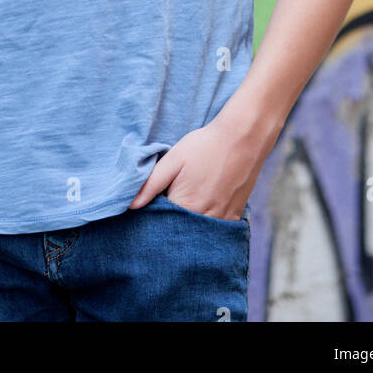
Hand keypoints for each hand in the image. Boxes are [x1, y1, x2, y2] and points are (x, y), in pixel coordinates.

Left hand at [127, 93, 280, 219]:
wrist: (242, 138)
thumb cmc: (205, 146)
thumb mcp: (173, 159)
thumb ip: (151, 185)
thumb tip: (130, 206)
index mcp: (186, 205)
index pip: (162, 224)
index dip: (154, 218)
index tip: (152, 210)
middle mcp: (205, 219)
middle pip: (180, 233)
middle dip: (171, 226)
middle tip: (168, 207)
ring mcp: (222, 220)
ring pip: (198, 234)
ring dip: (189, 228)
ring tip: (187, 207)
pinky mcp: (235, 217)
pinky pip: (215, 231)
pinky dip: (206, 227)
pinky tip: (202, 211)